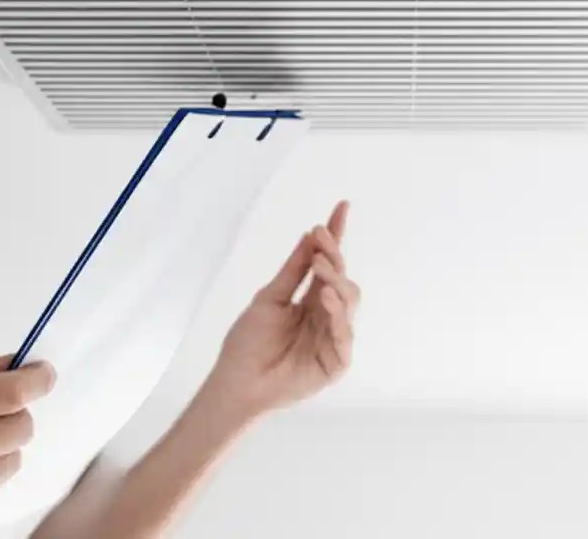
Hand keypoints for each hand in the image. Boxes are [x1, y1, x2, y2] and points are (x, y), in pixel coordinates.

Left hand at [207, 201, 360, 417]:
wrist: (237, 382)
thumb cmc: (247, 343)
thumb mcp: (270, 297)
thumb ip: (294, 270)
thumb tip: (310, 235)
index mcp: (311, 299)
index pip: (329, 263)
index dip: (336, 236)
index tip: (342, 206)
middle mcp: (326, 315)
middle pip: (342, 278)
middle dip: (334, 256)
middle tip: (320, 242)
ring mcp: (333, 338)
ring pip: (350, 301)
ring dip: (336, 282)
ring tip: (320, 271)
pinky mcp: (336, 363)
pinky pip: (345, 336)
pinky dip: (338, 317)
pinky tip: (327, 301)